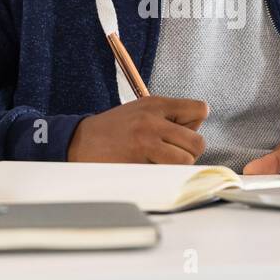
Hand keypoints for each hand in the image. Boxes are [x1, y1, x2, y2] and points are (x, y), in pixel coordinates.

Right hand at [67, 96, 208, 165]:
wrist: (79, 141)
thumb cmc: (113, 128)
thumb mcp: (142, 110)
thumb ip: (169, 117)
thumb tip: (194, 133)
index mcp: (156, 104)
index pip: (200, 110)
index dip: (195, 125)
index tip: (181, 133)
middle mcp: (152, 121)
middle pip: (197, 142)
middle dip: (189, 151)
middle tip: (171, 153)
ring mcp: (145, 143)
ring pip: (186, 161)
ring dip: (177, 166)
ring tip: (159, 161)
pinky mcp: (138, 164)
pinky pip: (167, 174)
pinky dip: (162, 176)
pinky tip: (147, 168)